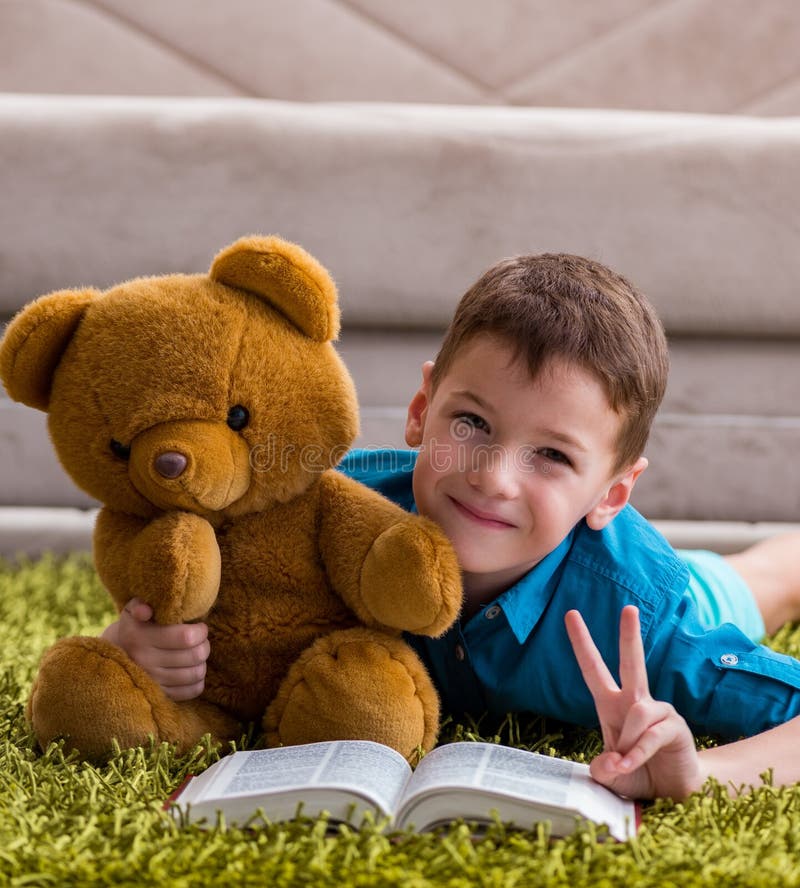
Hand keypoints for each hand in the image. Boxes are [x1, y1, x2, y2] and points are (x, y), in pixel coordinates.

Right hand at [101, 599, 209, 700]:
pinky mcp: (159, 695)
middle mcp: (144, 661)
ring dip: (202, 662)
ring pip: (196, 673)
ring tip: (194, 653)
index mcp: (139, 637)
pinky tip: (191, 669)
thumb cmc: (136, 625)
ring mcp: (152, 681)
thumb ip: (140, 604)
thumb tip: (145, 611)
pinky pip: (192, 690)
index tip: (199, 627)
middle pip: (195, 655)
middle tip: (200, 640)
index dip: (201, 631)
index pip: (186, 637)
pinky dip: (198, 680)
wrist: (118, 654)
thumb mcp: (133, 610)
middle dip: (205, 645)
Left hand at [564, 605, 702, 799]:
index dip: (582, 643)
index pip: (593, 669)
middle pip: (631, 662)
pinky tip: (632, 765)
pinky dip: (638, 753)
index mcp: (612, 705)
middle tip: (629, 607)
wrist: (674, 793)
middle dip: (630, 634)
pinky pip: (651, 734)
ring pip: (638, 711)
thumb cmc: (639, 775)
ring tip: (626, 763)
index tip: (571, 615)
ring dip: (627, 742)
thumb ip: (604, 771)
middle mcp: (635, 702)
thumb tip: (610, 762)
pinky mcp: (675, 725)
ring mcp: (658, 711)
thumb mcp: (611, 776)